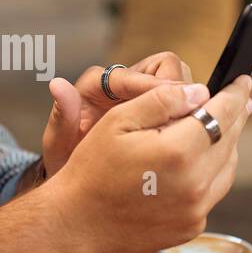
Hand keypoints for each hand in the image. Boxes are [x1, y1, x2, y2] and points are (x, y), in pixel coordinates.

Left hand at [41, 52, 192, 178]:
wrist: (78, 184)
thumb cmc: (66, 162)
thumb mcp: (59, 146)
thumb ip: (61, 118)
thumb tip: (57, 86)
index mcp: (97, 85)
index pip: (133, 74)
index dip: (154, 86)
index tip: (171, 100)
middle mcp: (124, 84)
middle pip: (166, 68)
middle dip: (177, 90)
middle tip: (189, 115)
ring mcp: (146, 96)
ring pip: (181, 84)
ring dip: (188, 104)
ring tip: (192, 130)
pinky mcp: (160, 110)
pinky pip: (185, 105)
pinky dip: (192, 118)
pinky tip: (193, 139)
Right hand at [47, 76, 251, 252]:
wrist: (79, 222)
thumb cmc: (92, 168)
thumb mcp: (119, 120)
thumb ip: (162, 100)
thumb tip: (200, 92)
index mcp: (178, 152)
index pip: (221, 114)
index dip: (235, 94)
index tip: (242, 81)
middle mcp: (194, 184)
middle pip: (229, 140)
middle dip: (235, 116)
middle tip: (239, 99)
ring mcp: (195, 209)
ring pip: (227, 167)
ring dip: (226, 144)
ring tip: (219, 127)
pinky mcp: (191, 225)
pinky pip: (212, 192)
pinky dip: (211, 172)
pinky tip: (198, 161)